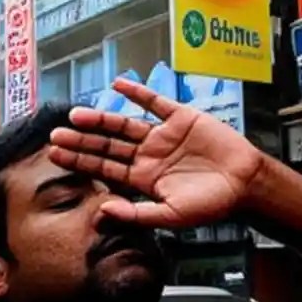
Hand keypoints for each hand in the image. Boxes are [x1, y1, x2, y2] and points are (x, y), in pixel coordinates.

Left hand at [48, 78, 268, 227]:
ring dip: (101, 120)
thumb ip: (137, 214)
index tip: (55, 154)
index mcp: (142, 178)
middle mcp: (147, 155)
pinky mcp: (181, 118)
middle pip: (107, 145)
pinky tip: (118, 85)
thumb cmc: (211, 204)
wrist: (246, 184)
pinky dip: (137, 94)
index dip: (80, 160)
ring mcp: (162, 136)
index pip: (104, 167)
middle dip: (81, 141)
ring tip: (76, 115)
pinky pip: (155, 103)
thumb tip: (103, 211)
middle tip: (56, 135)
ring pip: (124, 125)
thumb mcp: (171, 215)